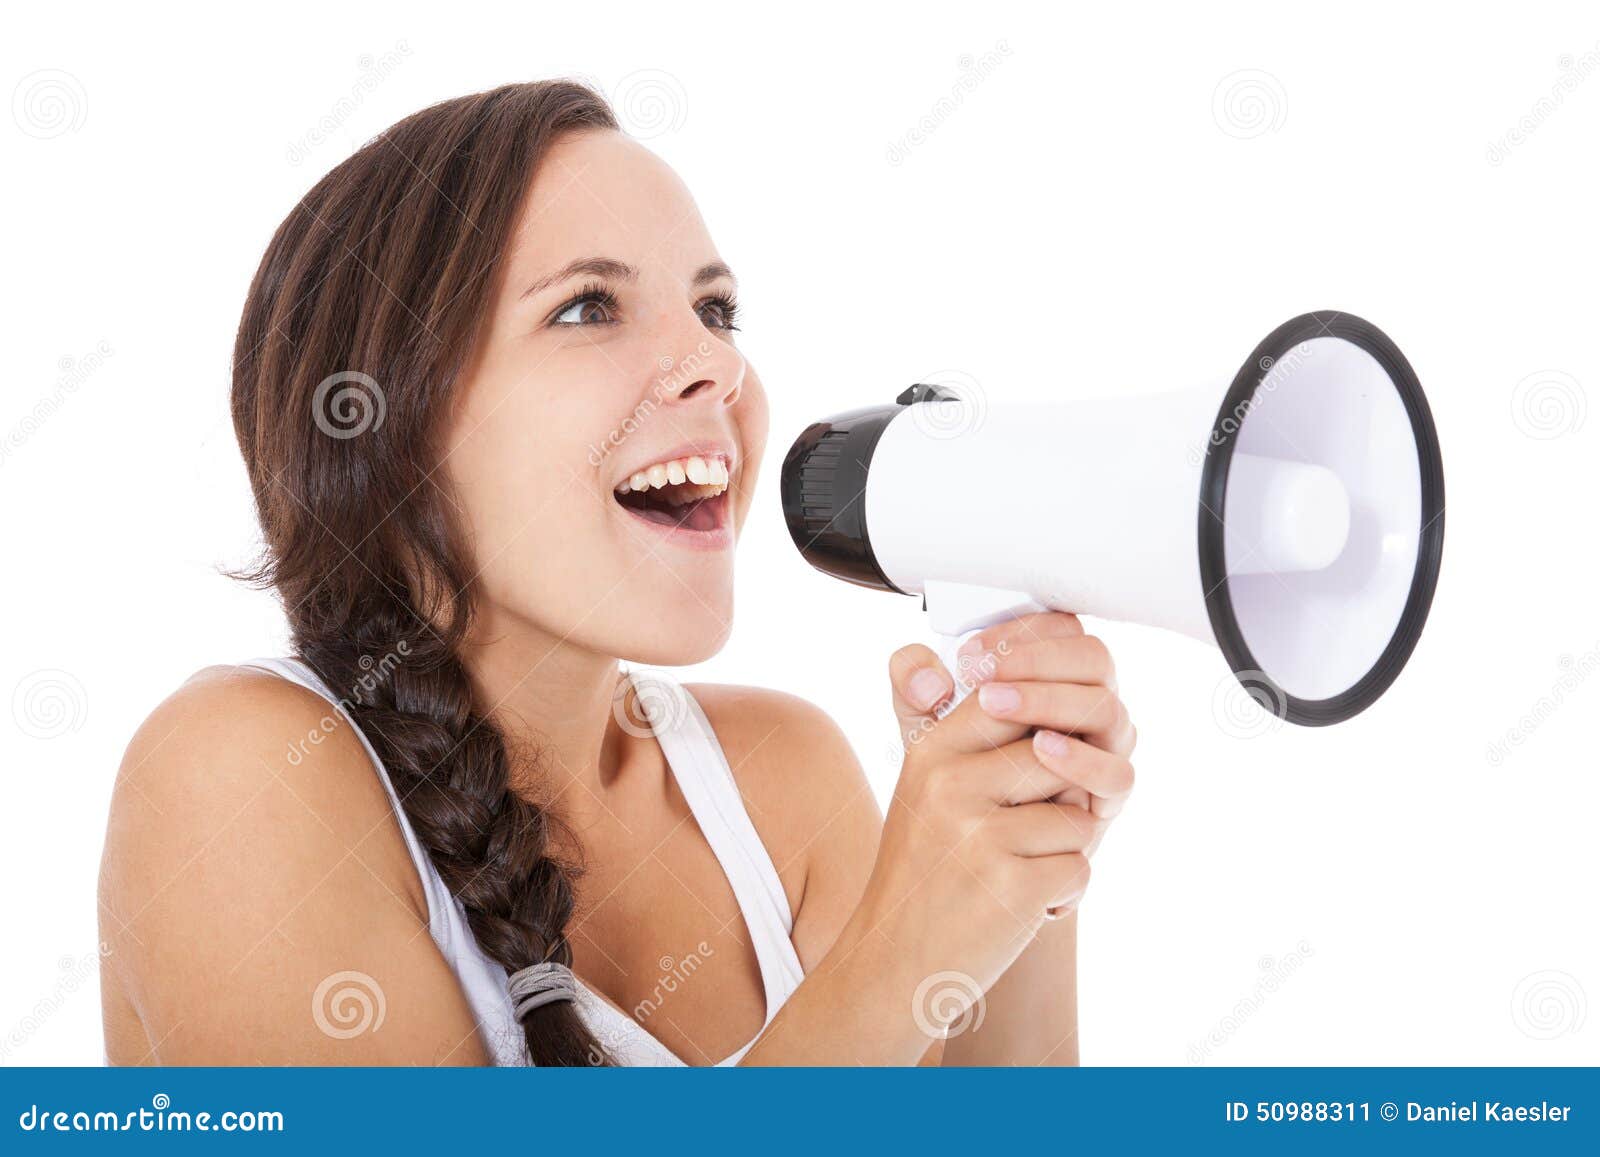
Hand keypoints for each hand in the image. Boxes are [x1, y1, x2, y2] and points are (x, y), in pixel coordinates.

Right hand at [851, 612, 1135, 1004]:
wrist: (892, 961)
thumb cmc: (922, 869)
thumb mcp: (926, 787)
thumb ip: (974, 735)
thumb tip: (1042, 696)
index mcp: (932, 752)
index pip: (1015, 700)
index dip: (1044, 725)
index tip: (1042, 752)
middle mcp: (952, 786)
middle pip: (1060, 756)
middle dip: (1062, 795)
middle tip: (1024, 830)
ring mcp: (982, 837)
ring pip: (1079, 816)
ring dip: (1063, 849)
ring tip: (1016, 869)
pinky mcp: (1013, 888)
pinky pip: (1079, 867)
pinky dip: (1062, 891)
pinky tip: (1019, 904)